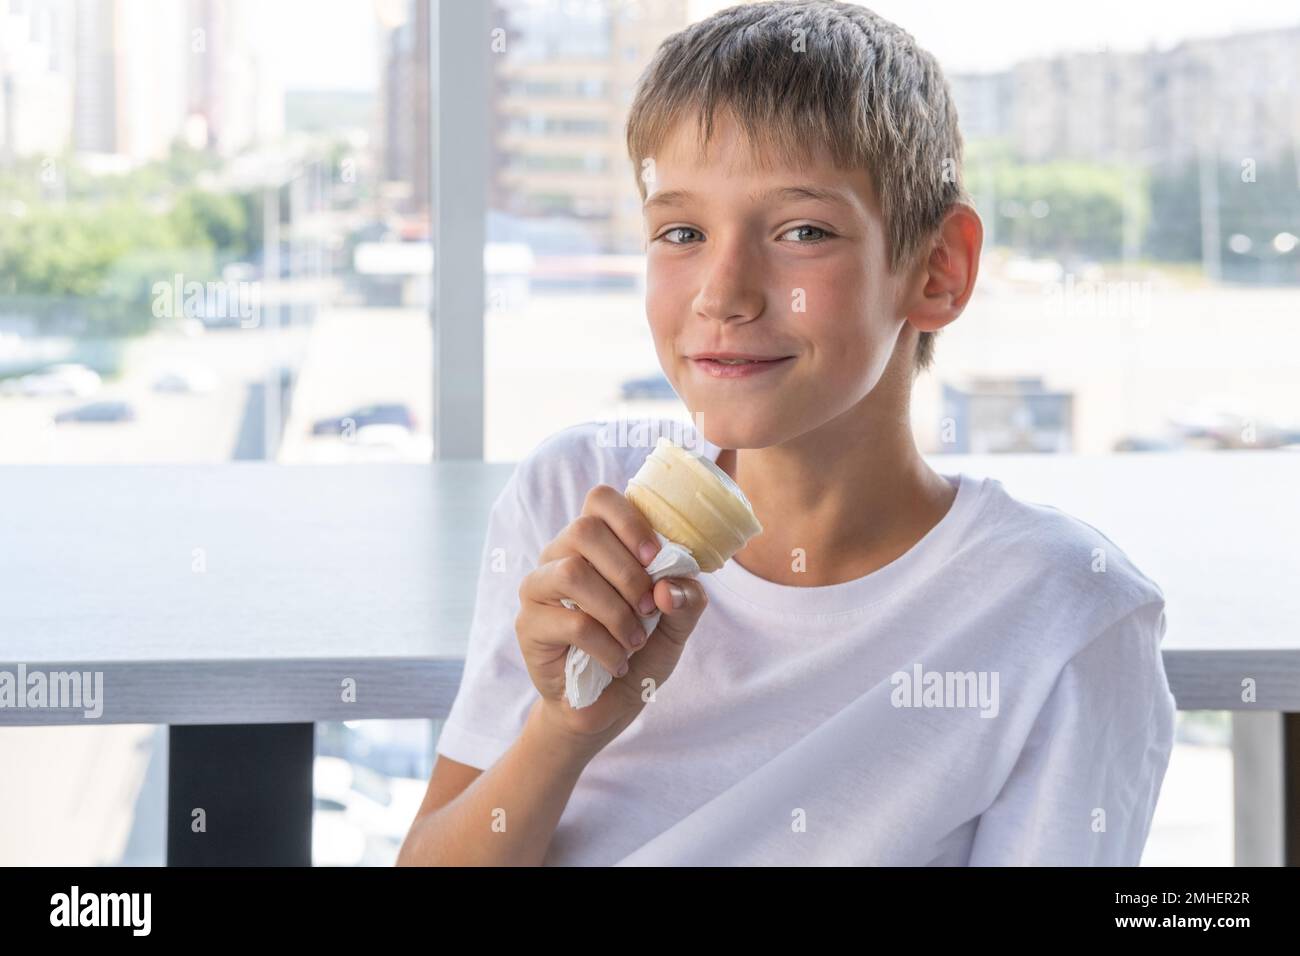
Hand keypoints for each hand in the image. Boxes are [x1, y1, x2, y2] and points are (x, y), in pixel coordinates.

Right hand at [516, 484, 708, 754]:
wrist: (607, 706)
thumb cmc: (638, 652)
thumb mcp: (677, 626)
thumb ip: (686, 600)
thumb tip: (667, 587)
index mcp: (597, 543)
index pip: (600, 499)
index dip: (630, 520)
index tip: (655, 557)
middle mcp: (561, 555)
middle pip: (584, 530)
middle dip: (628, 572)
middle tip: (649, 609)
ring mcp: (539, 588)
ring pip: (572, 572)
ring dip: (616, 611)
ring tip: (635, 641)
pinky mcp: (529, 625)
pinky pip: (571, 623)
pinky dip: (605, 646)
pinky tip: (616, 662)